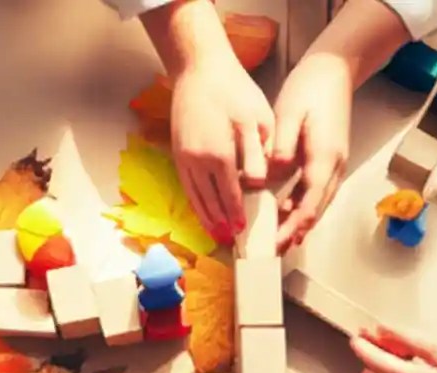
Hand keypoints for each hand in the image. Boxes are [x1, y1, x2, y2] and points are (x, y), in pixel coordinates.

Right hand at [170, 54, 273, 243]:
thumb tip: (258, 183)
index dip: (237, 214)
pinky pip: (186, 186)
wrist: (198, 69)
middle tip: (230, 240)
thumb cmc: (232, 89)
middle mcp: (198, 161)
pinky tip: (201, 209)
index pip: (230, 195)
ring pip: (195, 197)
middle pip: (210, 202)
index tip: (244, 229)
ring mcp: (184, 158)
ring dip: (205, 217)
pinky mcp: (178, 152)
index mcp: (220, 155)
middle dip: (220, 223)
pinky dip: (194, 202)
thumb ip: (258, 154)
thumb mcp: (256, 119)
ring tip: (214, 233)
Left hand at [272, 54, 352, 248]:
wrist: (335, 71)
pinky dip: (302, 208)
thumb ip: (282, 146)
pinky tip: (286, 215)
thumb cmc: (311, 89)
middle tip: (271, 251)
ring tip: (277, 241)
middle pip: (316, 210)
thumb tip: (273, 173)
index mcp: (324, 158)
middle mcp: (334, 167)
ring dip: (299, 223)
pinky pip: (316, 193)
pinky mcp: (329, 162)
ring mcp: (335, 166)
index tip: (275, 242)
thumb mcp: (290, 113)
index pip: (309, 203)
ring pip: (318, 204)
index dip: (293, 226)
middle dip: (295, 233)